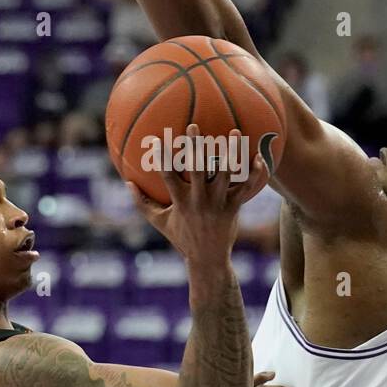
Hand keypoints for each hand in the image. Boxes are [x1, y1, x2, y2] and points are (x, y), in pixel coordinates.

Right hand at [127, 125, 270, 264]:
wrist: (207, 259)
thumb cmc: (181, 237)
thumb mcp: (159, 222)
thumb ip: (142, 203)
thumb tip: (127, 183)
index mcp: (180, 201)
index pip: (168, 176)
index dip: (163, 157)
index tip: (160, 138)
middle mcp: (199, 200)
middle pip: (198, 169)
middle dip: (196, 147)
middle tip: (195, 126)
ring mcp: (218, 204)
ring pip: (226, 174)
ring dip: (231, 152)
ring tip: (236, 132)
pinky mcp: (233, 208)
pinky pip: (246, 188)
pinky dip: (254, 173)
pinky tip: (259, 157)